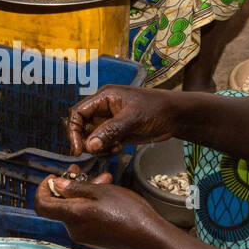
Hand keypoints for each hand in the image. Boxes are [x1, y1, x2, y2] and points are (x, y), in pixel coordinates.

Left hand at [34, 173, 172, 248]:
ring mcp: (84, 236)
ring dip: (84, 193)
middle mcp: (74, 229)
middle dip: (69, 186)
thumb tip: (57, 185)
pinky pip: (85, 218)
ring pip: (75, 209)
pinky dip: (91, 204)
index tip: (52, 177)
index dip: (42, 189)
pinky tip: (108, 194)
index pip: (42, 205)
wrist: (149, 238)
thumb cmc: (128, 212)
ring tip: (103, 179)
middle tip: (79, 170)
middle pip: (60, 205)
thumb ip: (76, 189)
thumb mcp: (102, 192)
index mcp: (72, 216)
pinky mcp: (95, 239)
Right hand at [65, 85, 180, 155]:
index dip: (73, 130)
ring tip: (115, 147)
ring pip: (92, 138)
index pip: (78, 113)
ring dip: (99, 147)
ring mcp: (109, 121)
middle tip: (96, 151)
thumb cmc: (156, 108)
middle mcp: (103, 109)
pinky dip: (107, 149)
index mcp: (103, 98)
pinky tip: (120, 147)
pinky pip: (103, 143)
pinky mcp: (116, 132)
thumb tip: (90, 145)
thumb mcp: (133, 118)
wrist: (175, 116)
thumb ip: (110, 131)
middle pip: (81, 127)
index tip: (78, 148)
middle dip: (86, 141)